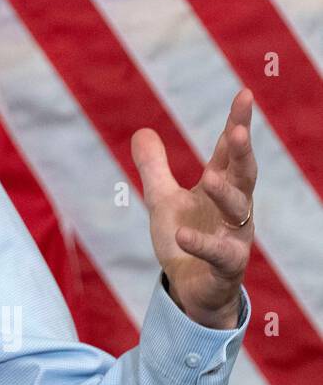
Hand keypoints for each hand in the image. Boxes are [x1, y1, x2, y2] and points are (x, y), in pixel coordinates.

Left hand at [131, 88, 255, 329]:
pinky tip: (182, 233)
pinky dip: (201, 243)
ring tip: (210, 178)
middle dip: (242, 153)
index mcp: (221, 188)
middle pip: (244, 175)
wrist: (190, 289)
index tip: (244, 95)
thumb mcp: (162, 199)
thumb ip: (154, 167)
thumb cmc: (185, 239)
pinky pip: (219, 253)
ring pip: (239, 211)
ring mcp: (234, 237)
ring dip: (226, 193)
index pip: (230, 152)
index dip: (236, 124)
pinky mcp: (226, 266)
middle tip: (238, 131)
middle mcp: (234, 209)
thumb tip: (141, 130)